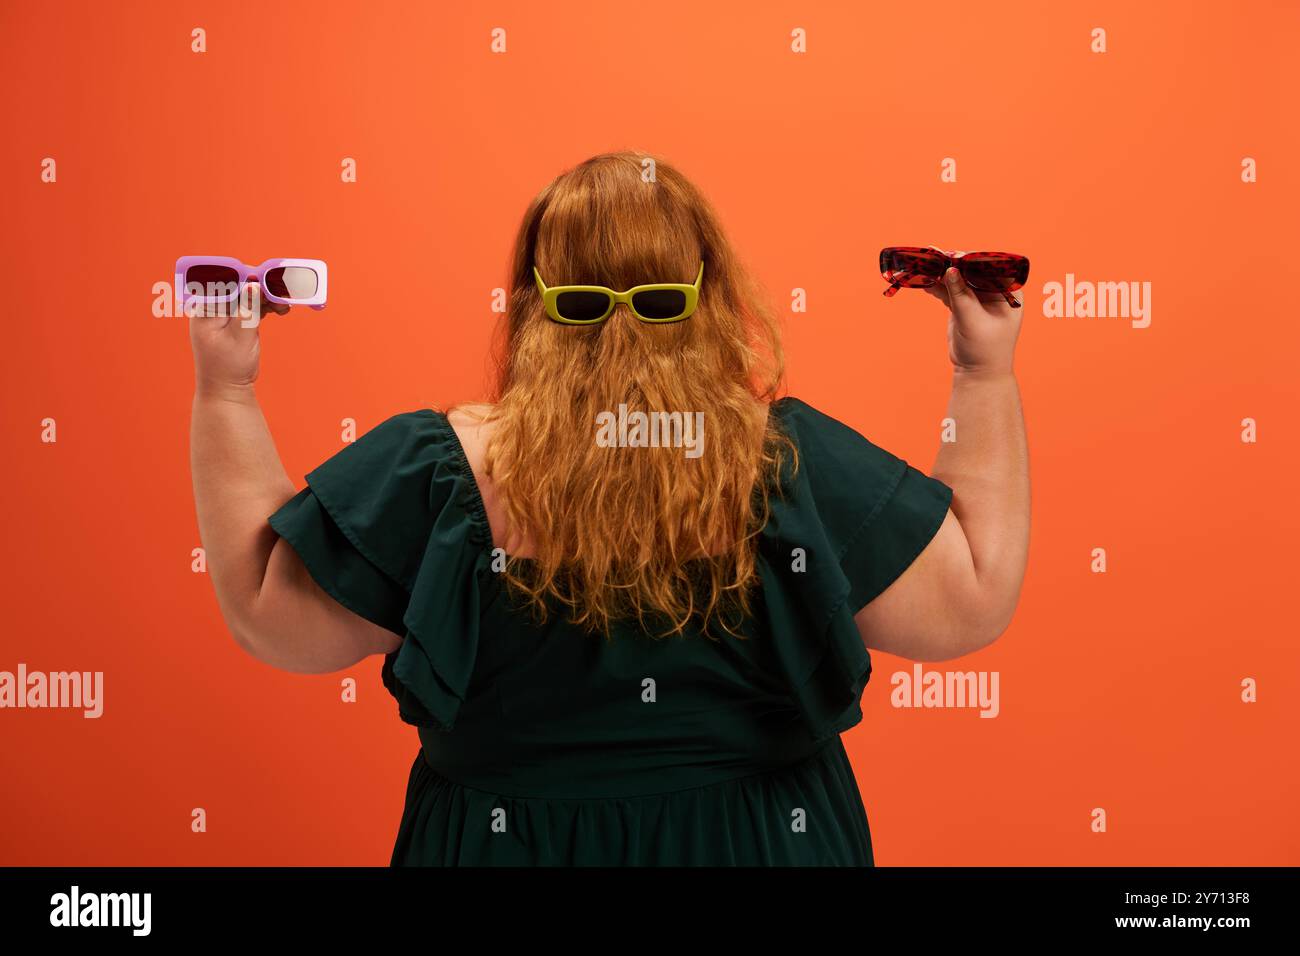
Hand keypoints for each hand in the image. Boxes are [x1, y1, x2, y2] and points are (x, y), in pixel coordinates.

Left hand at [189, 283, 289, 393]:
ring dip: (267, 296)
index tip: (266, 276)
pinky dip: (266, 305)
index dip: (245, 275)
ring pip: (248, 293)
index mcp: (205, 309)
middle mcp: (212, 307)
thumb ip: (248, 309)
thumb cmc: (228, 368)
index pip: (224, 282)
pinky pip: (252, 304)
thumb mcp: (241, 337)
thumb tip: (254, 283)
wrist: (227, 388)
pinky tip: (280, 309)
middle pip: (238, 285)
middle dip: (261, 286)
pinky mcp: (236, 318)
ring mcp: (224, 312)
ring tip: (284, 305)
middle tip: (281, 291)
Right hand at [924, 252, 1022, 375]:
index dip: (973, 260)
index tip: (955, 255)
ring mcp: (978, 298)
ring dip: (942, 273)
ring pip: (959, 279)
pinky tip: (924, 281)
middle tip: (935, 254)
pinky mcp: (963, 305)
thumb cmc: (984, 350)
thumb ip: (961, 295)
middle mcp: (995, 292)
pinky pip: (949, 291)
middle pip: (972, 271)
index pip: (992, 268)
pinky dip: (937, 286)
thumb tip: (950, 270)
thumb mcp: (972, 320)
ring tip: (925, 263)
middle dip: (954, 263)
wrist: (977, 372)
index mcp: (1008, 293)